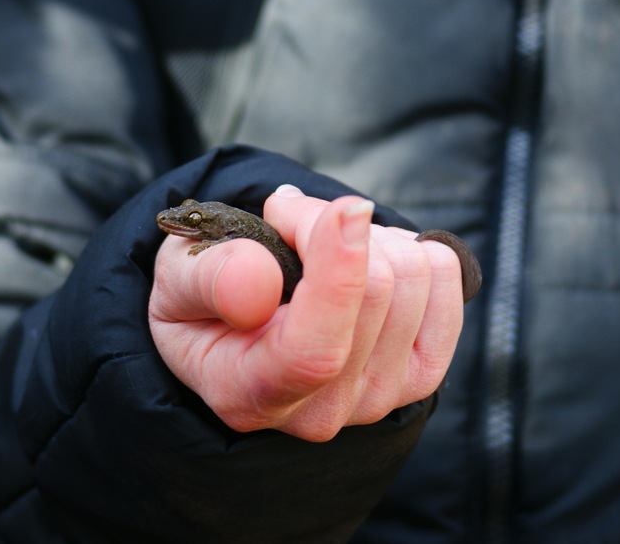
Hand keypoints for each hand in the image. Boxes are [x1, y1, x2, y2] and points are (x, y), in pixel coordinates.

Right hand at [148, 186, 463, 441]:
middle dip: (330, 224)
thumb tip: (259, 282)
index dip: (339, 273)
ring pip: (413, 275)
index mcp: (252, 395)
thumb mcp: (175, 280)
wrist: (240, 327)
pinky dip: (406, 245)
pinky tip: (362, 260)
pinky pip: (444, 276)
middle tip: (288, 218)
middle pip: (375, 291)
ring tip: (322, 246)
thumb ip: (205, 280)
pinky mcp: (421, 372)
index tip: (341, 209)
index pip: (316, 350)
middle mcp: (322, 411)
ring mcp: (379, 396)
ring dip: (368, 235)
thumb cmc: (203, 300)